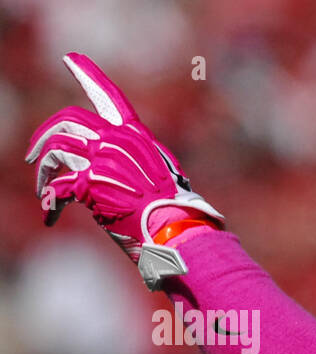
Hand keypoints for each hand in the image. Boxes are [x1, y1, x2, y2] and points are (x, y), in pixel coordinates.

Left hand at [25, 52, 223, 288]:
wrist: (176, 228)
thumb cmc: (173, 212)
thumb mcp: (161, 176)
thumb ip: (136, 161)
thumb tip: (113, 166)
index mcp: (137, 136)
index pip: (110, 97)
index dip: (89, 75)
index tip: (70, 58)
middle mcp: (117, 139)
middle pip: (68, 119)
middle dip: (44, 136)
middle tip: (34, 156)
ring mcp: (102, 158)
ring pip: (55, 148)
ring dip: (44, 170)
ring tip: (43, 188)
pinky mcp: (89, 181)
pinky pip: (57, 187)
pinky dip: (50, 203)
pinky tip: (51, 216)